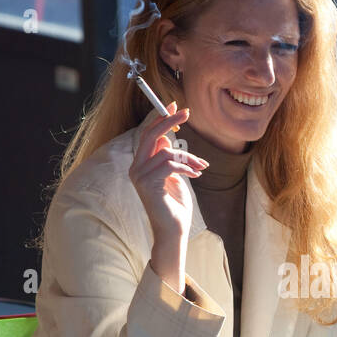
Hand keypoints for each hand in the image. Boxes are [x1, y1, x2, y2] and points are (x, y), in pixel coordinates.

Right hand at [129, 103, 208, 246]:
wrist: (174, 231)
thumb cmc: (176, 206)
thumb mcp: (174, 176)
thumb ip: (168, 157)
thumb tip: (165, 138)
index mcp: (140, 165)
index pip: (148, 135)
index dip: (160, 118)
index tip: (174, 105)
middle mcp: (135, 168)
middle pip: (150, 135)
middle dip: (168, 121)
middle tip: (186, 112)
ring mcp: (139, 176)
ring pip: (166, 151)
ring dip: (188, 158)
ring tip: (200, 168)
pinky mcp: (148, 184)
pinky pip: (170, 164)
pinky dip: (186, 168)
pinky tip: (195, 176)